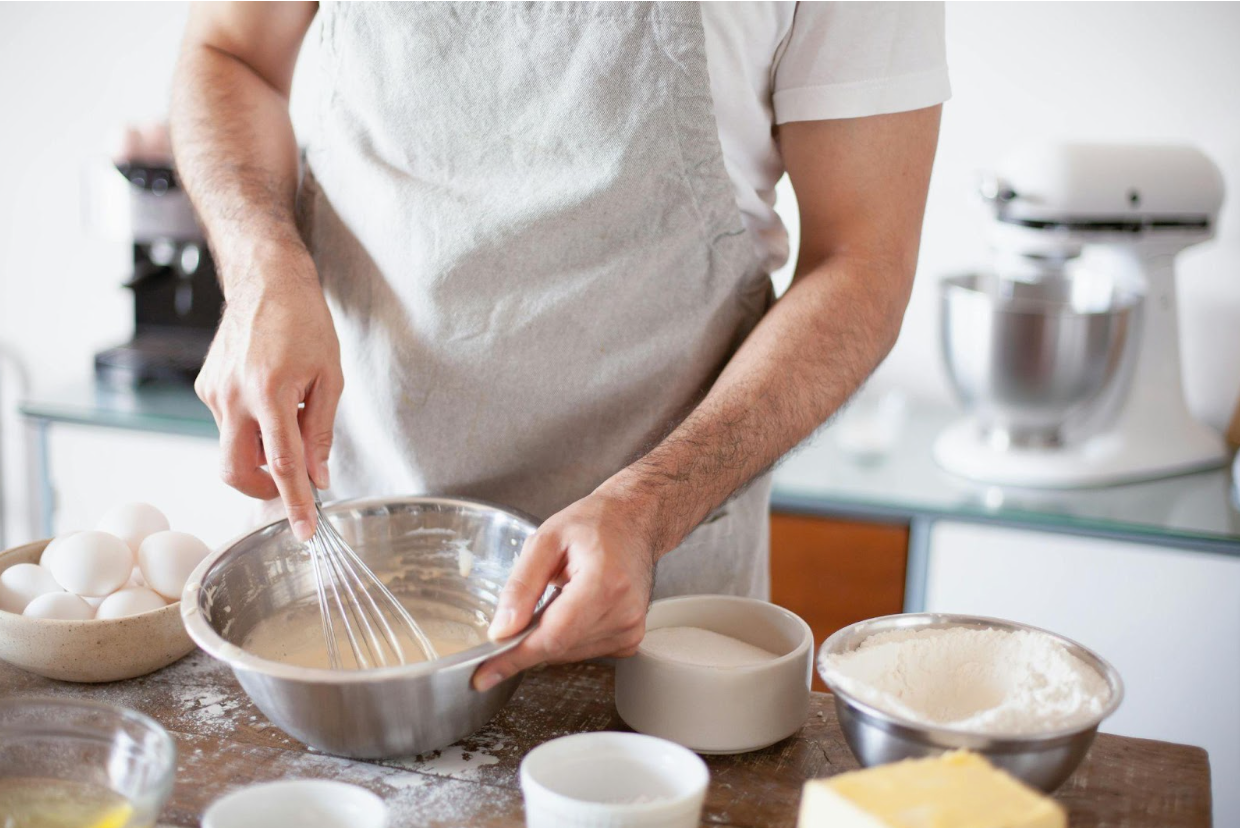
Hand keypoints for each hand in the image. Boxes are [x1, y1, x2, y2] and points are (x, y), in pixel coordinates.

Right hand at [195, 247, 342, 540]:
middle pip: (236, 471)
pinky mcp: (204, 386)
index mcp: (270, 393)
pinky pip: (227, 423)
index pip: (282, 466)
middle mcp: (233, 396)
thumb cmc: (305, 322)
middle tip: (289, 486)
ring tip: (288, 414)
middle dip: (262, 490)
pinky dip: (251, 426)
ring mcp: (213, 392)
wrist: (266, 280)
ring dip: (260, 449)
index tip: (304, 531)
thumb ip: (321, 431)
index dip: (295, 503)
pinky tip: (270, 396)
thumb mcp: (329, 377)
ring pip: (233, 447)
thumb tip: (319, 477)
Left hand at [472, 491, 657, 690]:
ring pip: (568, 653)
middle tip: (517, 613)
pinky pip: (584, 651)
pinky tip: (572, 607)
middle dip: (527, 640)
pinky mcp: (630, 637)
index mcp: (604, 583)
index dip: (515, 657)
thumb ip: (521, 586)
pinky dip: (567, 636)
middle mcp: (623, 611)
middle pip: (558, 648)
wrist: (634, 520)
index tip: (484, 674)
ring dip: (549, 635)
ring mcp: (630, 628)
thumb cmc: (594, 523)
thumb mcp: (545, 540)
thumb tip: (502, 630)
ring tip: (558, 595)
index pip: (552, 636)